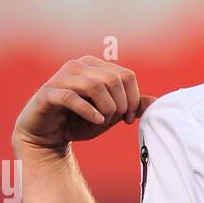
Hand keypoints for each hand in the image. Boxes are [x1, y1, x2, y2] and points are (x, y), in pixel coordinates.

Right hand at [12, 56, 154, 154]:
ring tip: (103, 122)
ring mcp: (62, 77)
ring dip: (106, 109)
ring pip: (95, 85)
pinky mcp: (49, 93)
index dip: (133, 99)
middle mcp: (78, 66)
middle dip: (120, 105)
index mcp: (94, 66)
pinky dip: (88, 111)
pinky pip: (72, 97)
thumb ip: (131, 107)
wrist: (47, 136)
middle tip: (115, 121)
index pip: (126, 76)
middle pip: (113, 80)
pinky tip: (95, 122)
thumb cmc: (79, 122)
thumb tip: (156, 102)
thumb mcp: (110, 115)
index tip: (128, 119)